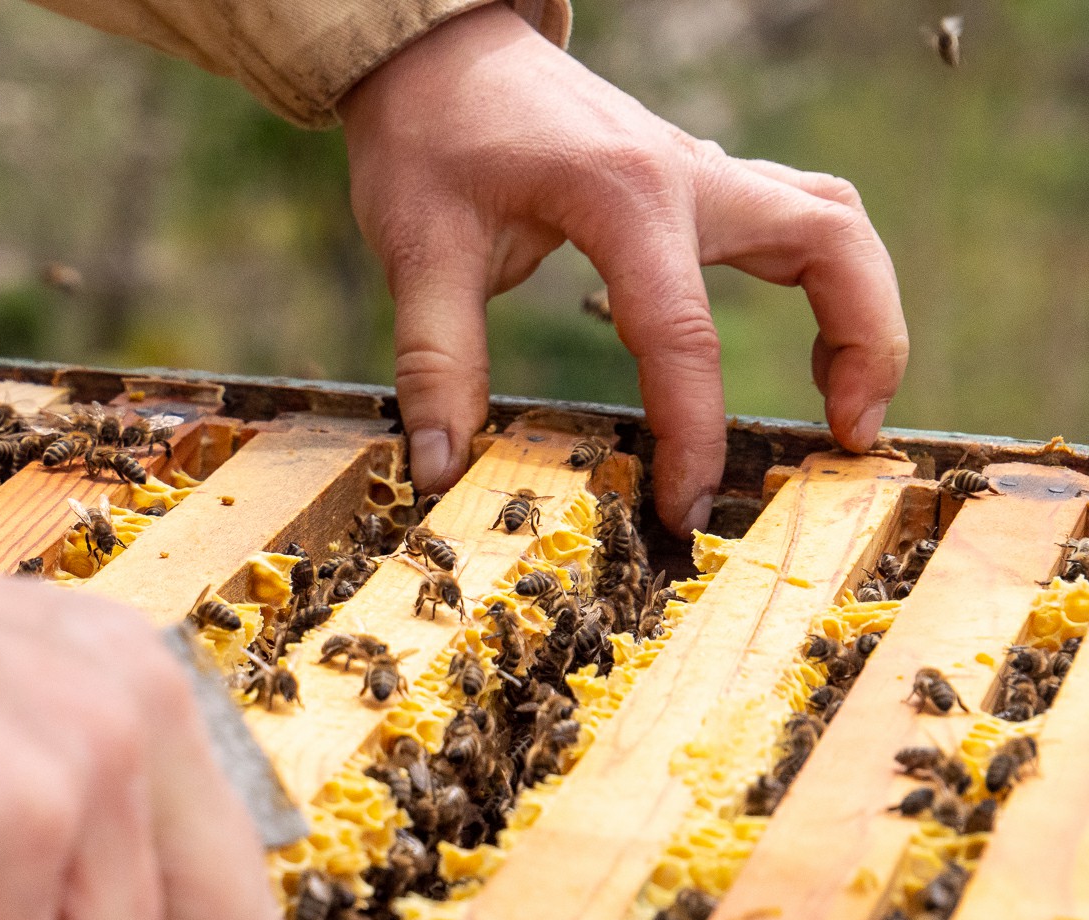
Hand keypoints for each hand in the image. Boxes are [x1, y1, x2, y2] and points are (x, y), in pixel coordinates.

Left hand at [340, 2, 908, 533]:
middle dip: (864, 345)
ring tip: (848, 403)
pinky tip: (805, 338)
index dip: (692, 434)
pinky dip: (826, 276)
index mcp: (621, 195)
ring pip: (834, 223)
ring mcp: (702, 169)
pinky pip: (798, 216)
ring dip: (865, 307)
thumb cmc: (430, 135)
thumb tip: (439, 464)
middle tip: (845, 439)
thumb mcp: (416, 246)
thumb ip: (437, 359)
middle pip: (831, 244)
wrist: (439, 50)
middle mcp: (686, 174)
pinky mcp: (697, 178)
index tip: (684, 507)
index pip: (682, 334)